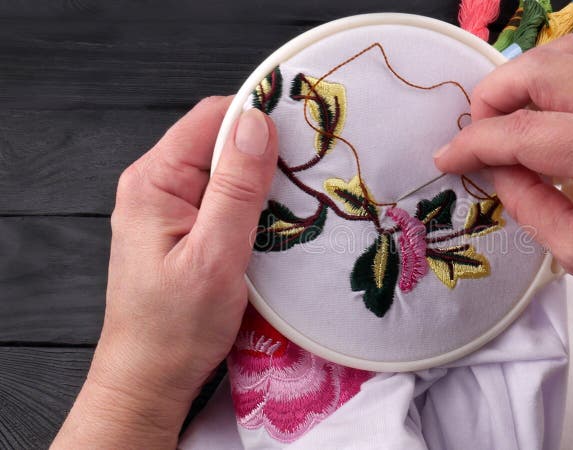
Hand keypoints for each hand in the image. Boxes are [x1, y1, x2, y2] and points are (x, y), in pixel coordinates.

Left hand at [53, 97, 277, 447]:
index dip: (257, 116)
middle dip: (263, 153)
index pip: (211, 118)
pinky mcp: (181, 229)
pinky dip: (251, 204)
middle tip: (308, 173)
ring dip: (260, 182)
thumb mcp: (215, 255)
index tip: (304, 132)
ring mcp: (167, 208)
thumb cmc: (176, 327)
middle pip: (218, 141)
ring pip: (224, 171)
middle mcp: (155, 185)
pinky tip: (273, 222)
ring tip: (296, 201)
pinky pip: (221, 198)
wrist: (150, 379)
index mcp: (153, 181)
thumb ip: (236, 188)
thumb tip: (257, 122)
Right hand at [435, 35, 572, 344]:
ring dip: (523, 80)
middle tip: (474, 133)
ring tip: (503, 121)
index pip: (524, 130)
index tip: (447, 157)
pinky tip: (542, 116)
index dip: (475, 142)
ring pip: (568, 54)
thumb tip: (492, 166)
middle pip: (543, 69)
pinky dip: (554, 80)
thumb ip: (526, 201)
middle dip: (494, 95)